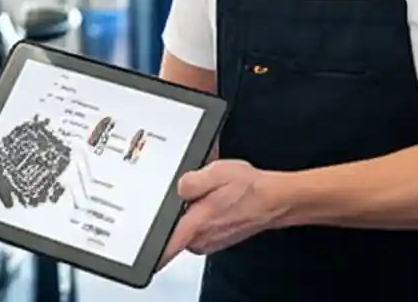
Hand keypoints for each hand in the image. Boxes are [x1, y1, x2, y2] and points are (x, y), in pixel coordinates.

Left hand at [157, 159, 288, 269]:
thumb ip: (191, 182)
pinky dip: (201, 213)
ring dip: (190, 210)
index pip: (165, 245)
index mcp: (197, 224)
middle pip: (172, 229)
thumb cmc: (249, 188)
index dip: (152, 240)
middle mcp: (200, 239)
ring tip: (208, 193)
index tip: (144, 232)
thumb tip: (177, 188)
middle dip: (177, 209)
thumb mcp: (217, 172)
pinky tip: (214, 199)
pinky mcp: (214, 239)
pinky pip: (197, 227)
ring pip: (185, 226)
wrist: (273, 199)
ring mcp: (208, 242)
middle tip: (195, 191)